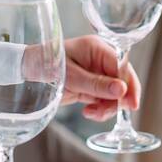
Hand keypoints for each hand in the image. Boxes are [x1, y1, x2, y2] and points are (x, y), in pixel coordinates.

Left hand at [24, 35, 140, 120]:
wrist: (29, 70)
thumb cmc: (47, 65)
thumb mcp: (71, 76)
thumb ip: (97, 84)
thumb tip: (123, 90)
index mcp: (99, 48)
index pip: (123, 66)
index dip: (130, 85)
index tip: (132, 104)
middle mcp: (101, 60)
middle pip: (122, 82)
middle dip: (117, 100)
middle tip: (104, 112)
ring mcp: (98, 74)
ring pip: (115, 94)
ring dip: (107, 107)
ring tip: (91, 113)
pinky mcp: (92, 86)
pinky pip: (105, 100)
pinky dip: (100, 109)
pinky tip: (88, 112)